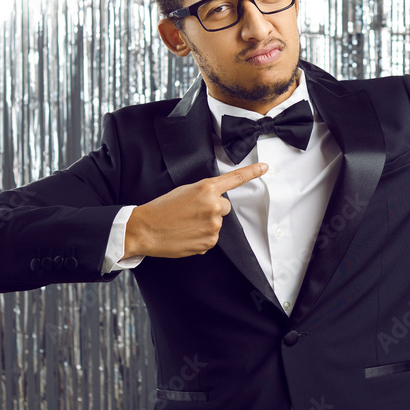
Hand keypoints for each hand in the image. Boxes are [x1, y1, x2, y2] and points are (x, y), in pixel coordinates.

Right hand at [124, 162, 267, 258]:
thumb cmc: (161, 209)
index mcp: (206, 188)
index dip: (252, 172)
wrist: (145, 229)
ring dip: (205, 224)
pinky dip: (201, 237)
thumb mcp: (184, 191)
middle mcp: (213, 205)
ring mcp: (213, 225)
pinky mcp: (209, 242)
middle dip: (212, 209)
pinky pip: (211, 238)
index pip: (234, 179)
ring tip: (185, 224)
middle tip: (191, 212)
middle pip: (224, 207)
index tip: (265, 167)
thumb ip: (204, 193)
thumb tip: (216, 203)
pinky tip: (186, 235)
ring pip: (217, 223)